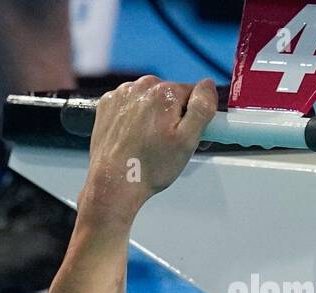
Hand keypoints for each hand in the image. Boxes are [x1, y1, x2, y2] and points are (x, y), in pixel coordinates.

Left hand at [79, 75, 217, 227]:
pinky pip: (130, 103)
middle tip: (165, 143)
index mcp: (165, 92)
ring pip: (149, 99)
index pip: (193, 94)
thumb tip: (207, 85)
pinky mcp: (107, 104)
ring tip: (146, 142)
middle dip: (172, 115)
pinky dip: (132, 116)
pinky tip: (131, 136)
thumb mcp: (187, 141)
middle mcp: (142, 86)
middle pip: (170, 95)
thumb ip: (202, 108)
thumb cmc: (149, 168)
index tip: (186, 135)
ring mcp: (122, 94)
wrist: (112, 184)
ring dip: (152, 115)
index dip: (193, 116)